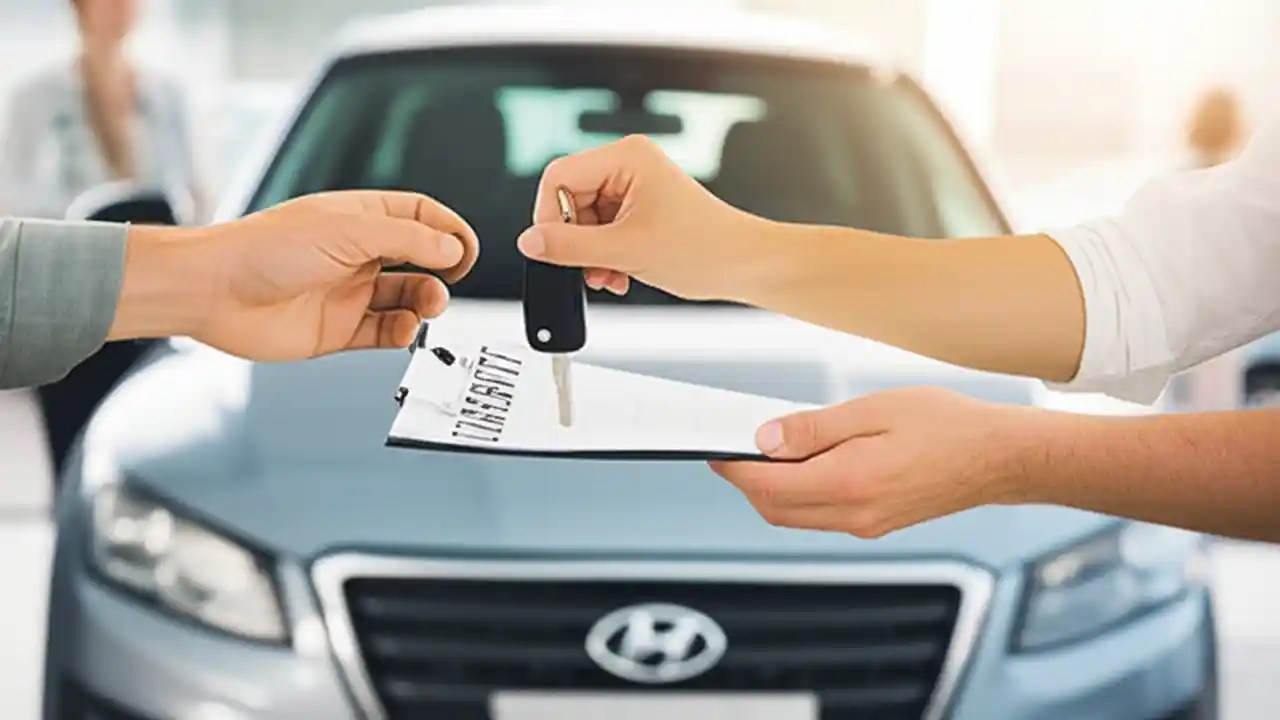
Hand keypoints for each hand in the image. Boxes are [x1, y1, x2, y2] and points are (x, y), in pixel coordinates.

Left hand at [111, 191, 478, 360]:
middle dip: (441, 272)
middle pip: (420, 260)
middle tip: (446, 283)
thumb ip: (408, 238)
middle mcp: (357, 253)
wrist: (215, 292)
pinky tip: (402, 330)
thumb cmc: (265, 249)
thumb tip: (453, 246)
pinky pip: (385, 333)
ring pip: (407, 299)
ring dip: (425, 304)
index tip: (465, 251)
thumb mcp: (349, 230)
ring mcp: (349, 292)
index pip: (421, 217)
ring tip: (426, 308)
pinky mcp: (339, 329)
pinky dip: (402, 333)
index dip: (448, 231)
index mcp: (360, 218)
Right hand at [517, 135, 765, 300]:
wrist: (743, 266)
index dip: (549, 217)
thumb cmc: (705, 248)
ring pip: (585, 220)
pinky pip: (603, 229)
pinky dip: (605, 254)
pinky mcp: (641, 209)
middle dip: (575, 241)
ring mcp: (635, 187)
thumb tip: (530, 242)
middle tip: (588, 268)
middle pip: (569, 200)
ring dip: (590, 254)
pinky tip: (618, 273)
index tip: (552, 249)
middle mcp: (629, 165)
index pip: (559, 177)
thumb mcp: (625, 250)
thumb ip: (569, 247)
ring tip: (609, 274)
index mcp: (627, 157)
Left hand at [710, 388, 1036, 537]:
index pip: (768, 485)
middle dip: (746, 481)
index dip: (733, 468)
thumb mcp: (874, 409)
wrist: (1000, 458)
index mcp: (849, 483)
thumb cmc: (947, 425)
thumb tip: (766, 438)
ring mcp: (866, 525)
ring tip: (767, 450)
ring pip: (795, 516)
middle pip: (774, 508)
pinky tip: (806, 463)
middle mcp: (854, 514)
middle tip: (733, 448)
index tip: (714, 448)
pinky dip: (801, 493)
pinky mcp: (876, 524)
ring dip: (772, 489)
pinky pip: (821, 516)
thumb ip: (815, 427)